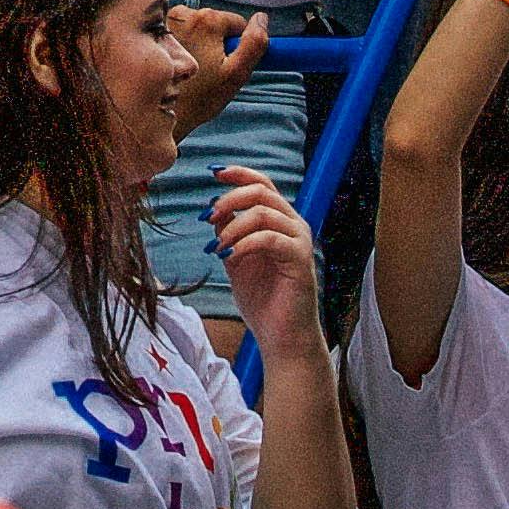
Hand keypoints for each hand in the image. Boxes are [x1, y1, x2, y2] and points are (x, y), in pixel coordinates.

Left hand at [167, 6, 269, 137]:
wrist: (155, 112)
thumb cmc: (198, 98)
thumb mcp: (235, 74)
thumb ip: (254, 44)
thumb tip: (262, 18)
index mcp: (207, 19)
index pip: (236, 24)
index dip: (236, 47)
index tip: (224, 67)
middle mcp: (184, 12)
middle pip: (215, 25)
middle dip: (216, 46)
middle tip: (207, 74)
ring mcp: (165, 21)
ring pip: (197, 30)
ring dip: (198, 47)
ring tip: (189, 74)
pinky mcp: (151, 32)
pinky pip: (180, 35)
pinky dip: (181, 48)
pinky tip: (175, 69)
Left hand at [209, 167, 319, 361]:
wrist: (280, 335)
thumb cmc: (262, 299)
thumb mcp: (236, 259)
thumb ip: (228, 233)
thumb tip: (214, 208)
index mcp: (279, 222)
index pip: (262, 184)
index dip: (239, 174)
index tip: (213, 172)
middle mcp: (293, 225)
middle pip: (262, 191)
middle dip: (230, 198)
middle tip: (208, 215)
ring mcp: (299, 241)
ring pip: (264, 212)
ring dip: (233, 226)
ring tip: (217, 246)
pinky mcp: (300, 259)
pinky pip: (270, 238)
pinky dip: (244, 243)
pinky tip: (229, 257)